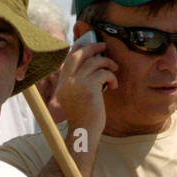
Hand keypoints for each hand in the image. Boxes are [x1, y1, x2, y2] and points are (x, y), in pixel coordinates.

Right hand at [55, 34, 117, 150]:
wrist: (84, 132)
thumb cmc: (84, 118)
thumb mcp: (76, 98)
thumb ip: (79, 82)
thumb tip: (92, 64)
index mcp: (63, 84)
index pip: (69, 59)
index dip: (79, 48)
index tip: (89, 44)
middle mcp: (67, 82)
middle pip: (79, 54)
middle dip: (93, 47)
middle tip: (103, 46)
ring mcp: (77, 84)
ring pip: (95, 62)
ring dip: (107, 63)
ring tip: (114, 70)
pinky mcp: (89, 87)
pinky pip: (104, 73)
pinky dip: (112, 77)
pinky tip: (113, 86)